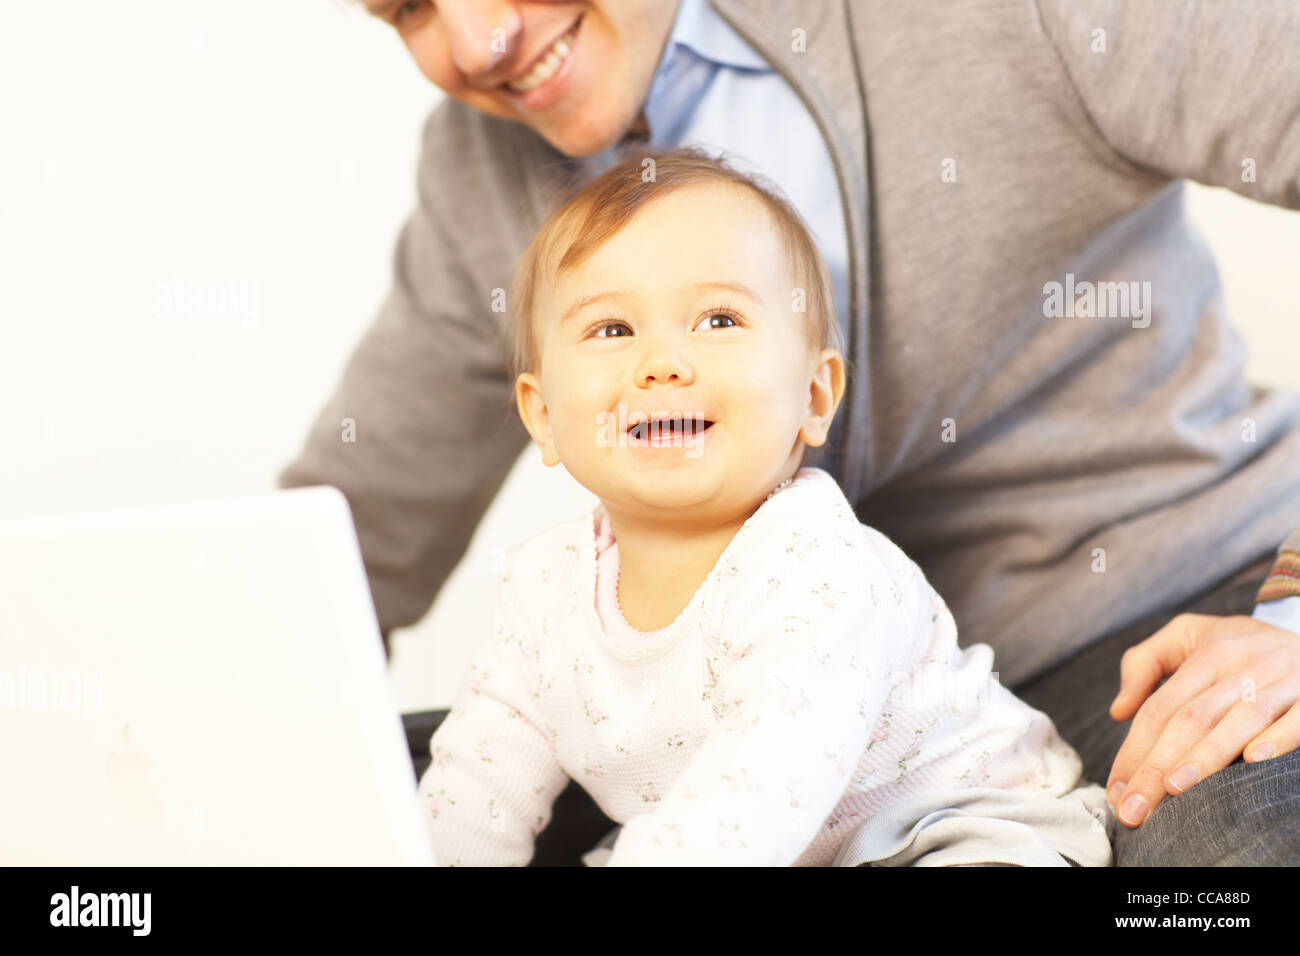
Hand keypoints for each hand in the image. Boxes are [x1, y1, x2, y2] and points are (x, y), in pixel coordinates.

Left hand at [1105, 613, 1299, 827]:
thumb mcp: (1185, 634)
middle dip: (1157, 767)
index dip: (1134, 748)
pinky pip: (1297, 720)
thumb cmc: (1235, 642)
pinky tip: (1252, 761)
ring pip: (1239, 722)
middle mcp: (1243, 666)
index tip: (1116, 788)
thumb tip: (1118, 712)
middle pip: (1191, 720)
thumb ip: (1144, 664)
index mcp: (1208, 654)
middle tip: (1134, 807)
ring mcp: (1282, 681)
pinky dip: (1277, 739)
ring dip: (1206, 758)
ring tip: (1174, 791)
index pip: (1161, 708)